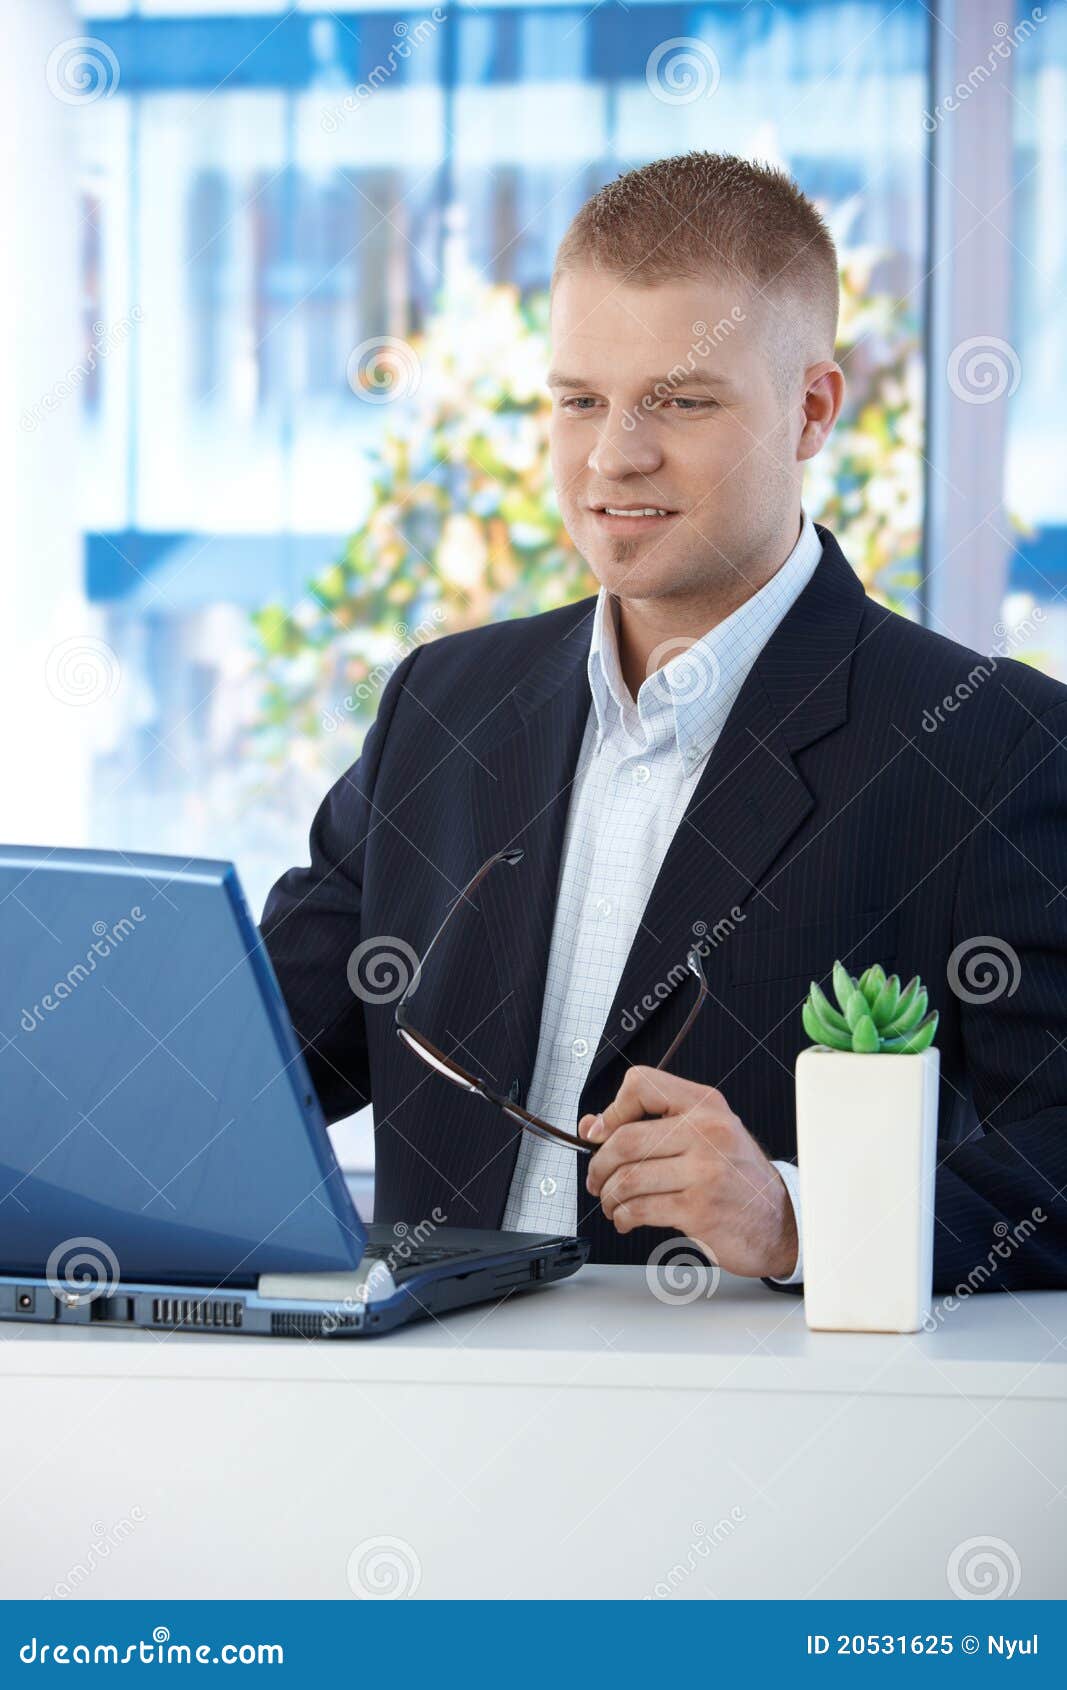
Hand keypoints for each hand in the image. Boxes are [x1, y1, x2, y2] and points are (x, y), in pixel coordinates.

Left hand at [578, 1066, 797, 1278]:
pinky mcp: (699, 1209)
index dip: (611, 1110)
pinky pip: (640, 1209)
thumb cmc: (736, 1176)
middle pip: (626, 1139)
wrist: (779, 1220)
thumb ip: (651, 1124)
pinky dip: (622, 1216)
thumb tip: (592, 1126)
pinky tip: (627, 1218)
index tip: (600, 1133)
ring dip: (609, 1195)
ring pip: (628, 1178)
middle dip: (599, 1164)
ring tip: (612, 1202)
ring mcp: (705, 1171)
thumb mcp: (704, 1134)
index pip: (641, 1084)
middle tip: (597, 1178)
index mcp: (705, 1103)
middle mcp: (707, 1130)